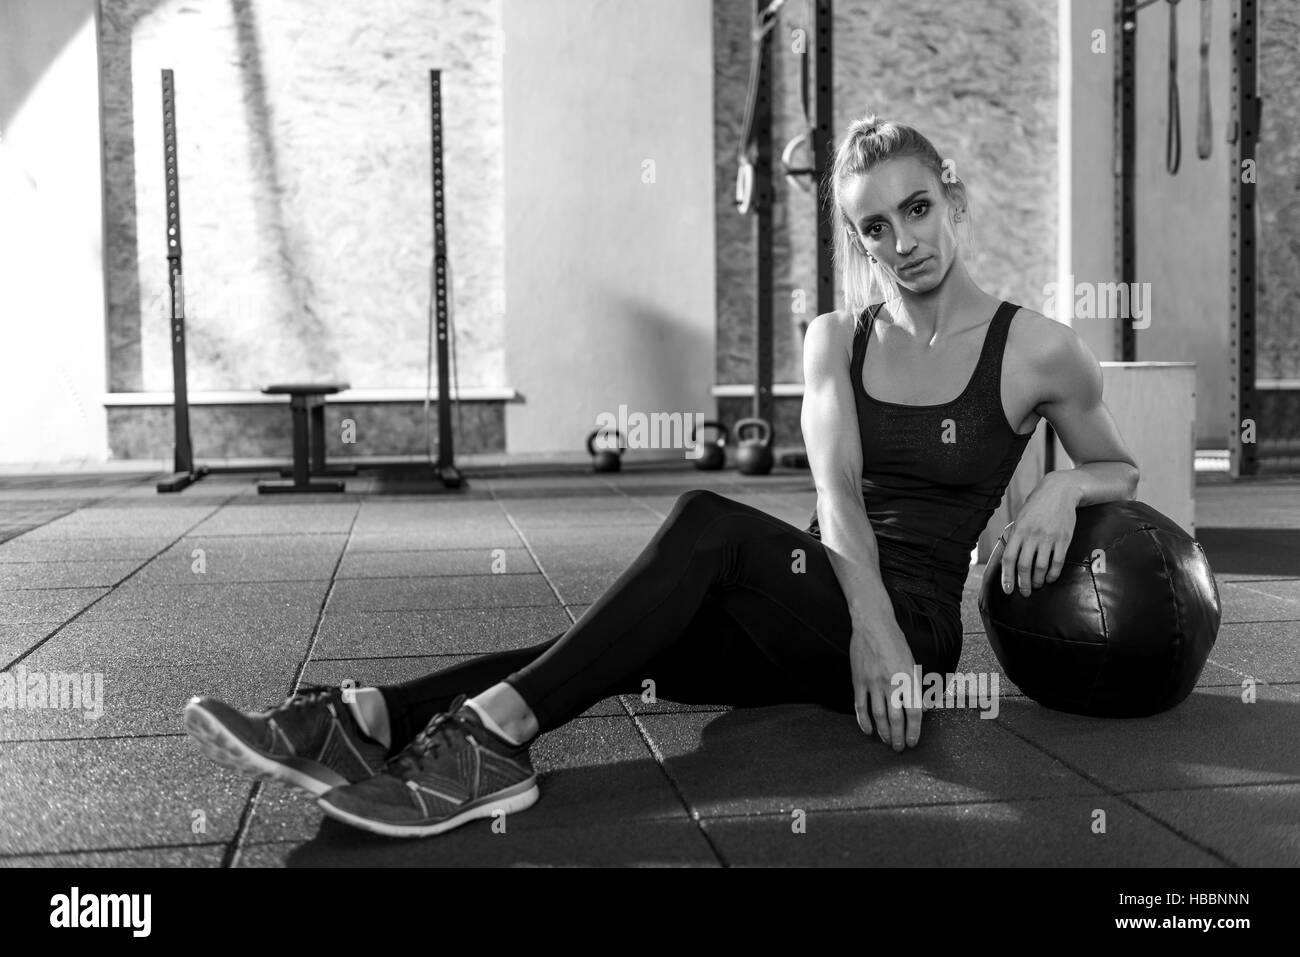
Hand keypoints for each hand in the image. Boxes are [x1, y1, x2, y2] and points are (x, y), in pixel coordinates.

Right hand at [849, 622, 920, 751]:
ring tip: (887, 741)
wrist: (872, 624)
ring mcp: (873, 682)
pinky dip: (863, 720)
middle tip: (899, 748)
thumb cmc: (895, 642)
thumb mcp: (913, 662)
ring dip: (883, 731)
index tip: (913, 741)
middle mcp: (892, 682)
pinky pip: (860, 705)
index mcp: (909, 678)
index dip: (914, 730)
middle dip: (898, 736)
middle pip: (896, 717)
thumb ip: (918, 686)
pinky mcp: (859, 680)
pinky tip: (868, 730)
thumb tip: (925, 708)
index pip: (914, 712)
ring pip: (878, 715)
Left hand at [999, 473, 1079, 596]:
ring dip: (1037, 581)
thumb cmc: (1036, 506)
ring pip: (1040, 567)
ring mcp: (1048, 538)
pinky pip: (1057, 562)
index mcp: (1018, 531)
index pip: (1009, 558)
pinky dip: (1052, 574)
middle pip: (1024, 566)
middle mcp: (1032, 535)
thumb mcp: (1020, 518)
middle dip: (1023, 584)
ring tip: (1036, 586)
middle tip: (1024, 593)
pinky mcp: (1064, 539)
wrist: (1059, 491)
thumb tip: (1009, 559)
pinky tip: (1049, 579)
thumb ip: (1015, 537)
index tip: (1007, 590)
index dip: (1007, 576)